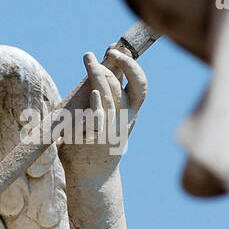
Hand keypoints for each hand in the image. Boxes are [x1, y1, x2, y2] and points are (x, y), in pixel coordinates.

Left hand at [58, 47, 146, 181]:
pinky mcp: (95, 139)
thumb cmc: (98, 144)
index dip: (131, 64)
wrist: (93, 177)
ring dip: (99, 74)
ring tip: (88, 59)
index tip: (115, 50)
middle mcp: (124, 119)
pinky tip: (93, 92)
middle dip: (114, 64)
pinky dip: (97, 105)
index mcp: (131, 113)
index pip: (140, 85)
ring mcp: (110, 129)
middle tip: (98, 50)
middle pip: (126, 85)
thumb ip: (109, 96)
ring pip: (110, 97)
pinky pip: (99, 120)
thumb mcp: (110, 118)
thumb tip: (106, 67)